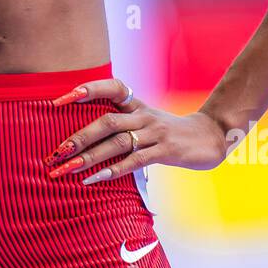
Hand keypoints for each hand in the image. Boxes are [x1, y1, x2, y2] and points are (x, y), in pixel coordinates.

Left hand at [43, 76, 227, 182]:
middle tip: (56, 152)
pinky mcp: (165, 151)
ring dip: (90, 157)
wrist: (211, 137)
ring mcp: (155, 133)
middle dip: (79, 137)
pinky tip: (95, 179)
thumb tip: (86, 136)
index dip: (86, 90)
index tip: (58, 100)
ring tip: (68, 168)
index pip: (111, 88)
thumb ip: (122, 124)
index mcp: (137, 105)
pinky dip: (113, 170)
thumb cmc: (170, 132)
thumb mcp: (146, 121)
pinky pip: (135, 160)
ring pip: (117, 143)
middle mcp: (144, 115)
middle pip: (106, 121)